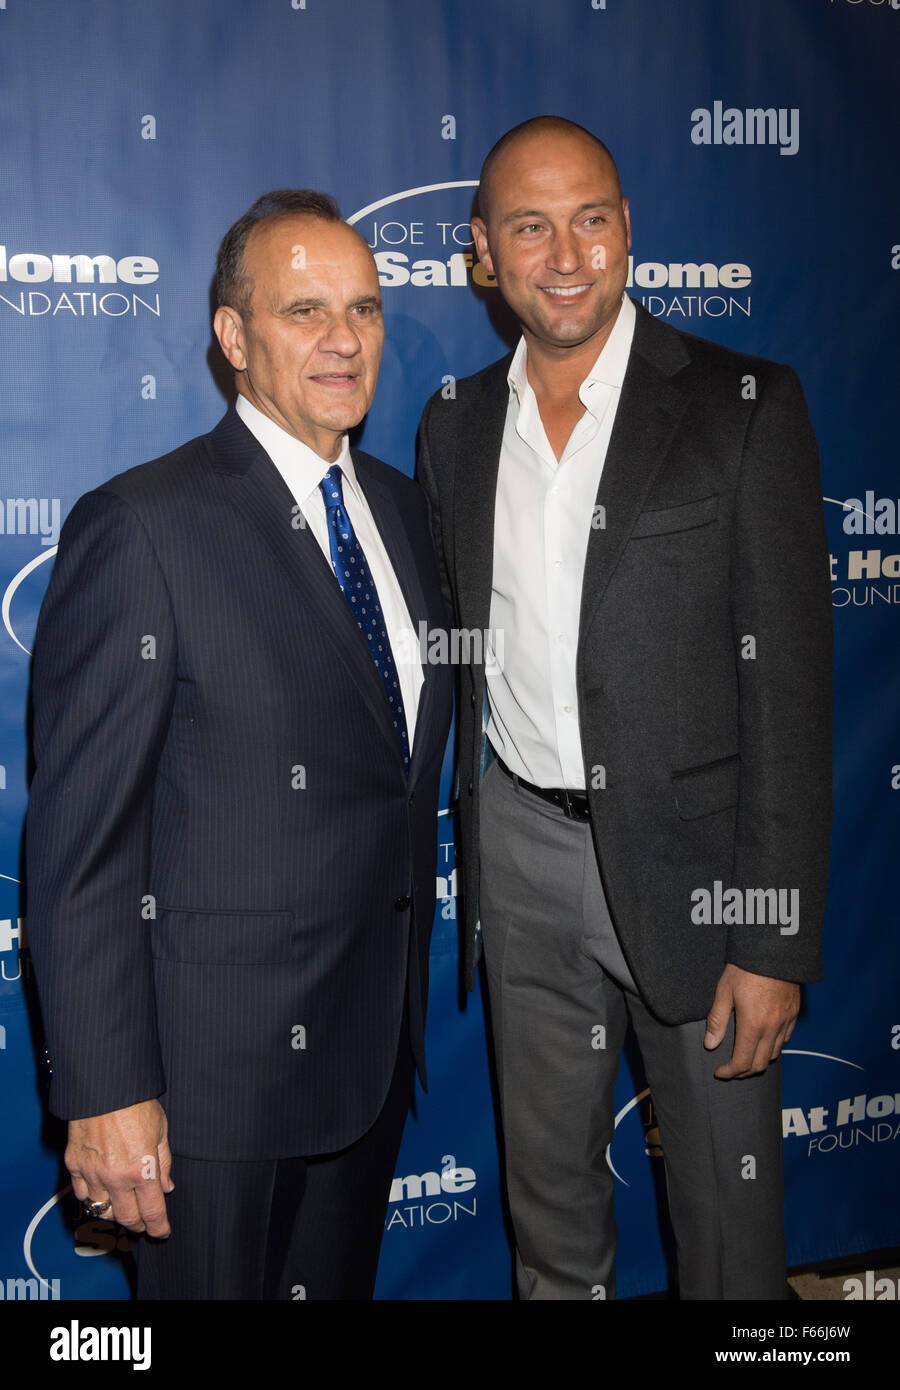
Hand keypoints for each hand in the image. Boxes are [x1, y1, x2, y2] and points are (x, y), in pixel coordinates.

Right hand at [66, 1098, 173, 1236]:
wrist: (103, 1085)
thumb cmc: (136, 1102)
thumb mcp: (161, 1130)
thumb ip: (164, 1162)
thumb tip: (166, 1186)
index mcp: (142, 1170)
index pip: (151, 1212)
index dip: (158, 1227)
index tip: (162, 1232)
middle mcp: (115, 1178)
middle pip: (126, 1218)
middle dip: (138, 1224)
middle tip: (144, 1221)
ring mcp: (92, 1173)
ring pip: (101, 1210)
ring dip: (114, 1212)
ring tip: (123, 1206)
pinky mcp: (74, 1165)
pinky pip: (82, 1194)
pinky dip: (93, 1198)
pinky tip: (101, 1192)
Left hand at [704, 963, 798, 1079]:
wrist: (774, 948)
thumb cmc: (746, 967)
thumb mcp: (724, 991)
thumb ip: (717, 1020)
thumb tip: (710, 1044)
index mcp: (753, 1025)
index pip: (742, 1062)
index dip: (729, 1072)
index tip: (719, 1071)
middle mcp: (772, 1028)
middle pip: (759, 1064)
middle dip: (743, 1071)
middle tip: (730, 1068)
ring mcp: (786, 1021)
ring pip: (774, 1054)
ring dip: (758, 1060)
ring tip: (745, 1056)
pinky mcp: (794, 1013)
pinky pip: (785, 1039)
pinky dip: (773, 1046)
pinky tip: (763, 1039)